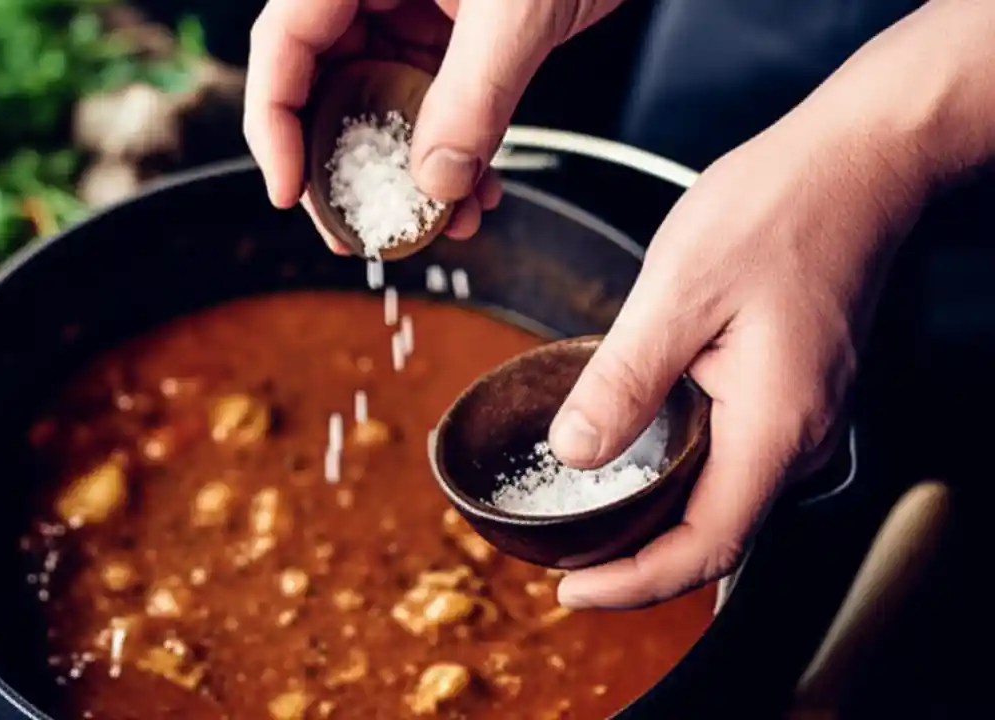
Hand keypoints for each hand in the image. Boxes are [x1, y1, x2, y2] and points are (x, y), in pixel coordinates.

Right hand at [243, 0, 618, 252]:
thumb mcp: (517, 10)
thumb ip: (474, 97)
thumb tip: (437, 183)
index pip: (284, 44)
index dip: (274, 122)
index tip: (287, 191)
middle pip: (323, 84)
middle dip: (341, 166)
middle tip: (354, 230)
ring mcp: (416, 9)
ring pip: (383, 104)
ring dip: (407, 172)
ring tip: (434, 227)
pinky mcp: (458, 32)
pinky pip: (436, 104)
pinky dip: (453, 151)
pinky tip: (478, 193)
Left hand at [548, 107, 930, 608]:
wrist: (854, 163)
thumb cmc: (780, 209)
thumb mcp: (678, 291)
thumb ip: (624, 379)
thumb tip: (575, 450)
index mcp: (773, 425)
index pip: (706, 546)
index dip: (635, 583)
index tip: (574, 592)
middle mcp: (797, 435)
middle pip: (714, 534)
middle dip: (635, 560)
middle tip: (562, 559)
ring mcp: (799, 415)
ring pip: (722, 497)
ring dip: (654, 519)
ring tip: (585, 518)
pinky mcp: (790, 392)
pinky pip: (731, 456)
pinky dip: (676, 475)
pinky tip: (632, 454)